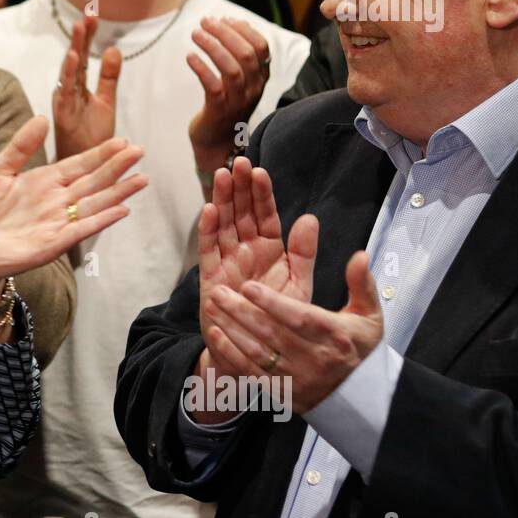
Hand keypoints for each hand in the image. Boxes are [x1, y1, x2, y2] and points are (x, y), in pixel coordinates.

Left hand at [0, 115, 147, 291]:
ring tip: (142, 179)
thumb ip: (21, 146)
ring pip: (95, 204)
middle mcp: (56, 201)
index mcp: (44, 182)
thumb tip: (43, 118)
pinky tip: (121, 210)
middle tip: (139, 151)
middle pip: (93, 181)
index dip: (100, 153)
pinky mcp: (53, 243)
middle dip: (116, 167)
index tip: (122, 141)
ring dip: (118, 192)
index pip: (79, 164)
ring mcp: (57, 222)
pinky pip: (82, 229)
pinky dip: (102, 220)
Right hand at [53, 16, 120, 159]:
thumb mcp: (105, 102)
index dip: (88, 35)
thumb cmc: (91, 136)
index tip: (93, 12)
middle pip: (75, 57)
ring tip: (80, 26)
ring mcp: (64, 101)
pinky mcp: (64, 113)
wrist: (86, 168)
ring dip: (74, 47)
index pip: (83, 55)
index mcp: (78, 86)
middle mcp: (68, 90)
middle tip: (88, 11)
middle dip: (82, 35)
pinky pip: (66, 90)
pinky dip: (68, 72)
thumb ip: (109, 76)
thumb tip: (113, 48)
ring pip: (69, 70)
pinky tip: (73, 55)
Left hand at [187, 17, 270, 173]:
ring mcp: (237, 101)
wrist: (217, 144)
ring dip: (212, 47)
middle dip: (224, 33)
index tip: (224, 19)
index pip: (261, 47)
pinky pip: (213, 86)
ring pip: (231, 68)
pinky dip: (201, 68)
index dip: (243, 29)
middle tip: (204, 22)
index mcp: (260, 79)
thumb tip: (229, 22)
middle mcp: (253, 89)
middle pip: (245, 54)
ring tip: (195, 34)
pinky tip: (189, 57)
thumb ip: (238, 55)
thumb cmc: (225, 106)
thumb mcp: (238, 81)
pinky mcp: (219, 111)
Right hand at [192, 159, 315, 421]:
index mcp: (270, 250)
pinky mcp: (212, 278)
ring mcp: (228, 262)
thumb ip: (304, 253)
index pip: (265, 215)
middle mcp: (246, 251)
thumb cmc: (281, 320)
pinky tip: (210, 209)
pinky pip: (209, 250)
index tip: (259, 170)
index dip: (262, 193)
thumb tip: (309, 218)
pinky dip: (208, 229)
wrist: (258, 355)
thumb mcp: (300, 284)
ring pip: (224, 224)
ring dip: (222, 200)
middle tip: (238, 162)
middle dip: (239, 187)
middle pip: (242, 213)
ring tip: (222, 176)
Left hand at [205, 250, 384, 413]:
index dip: (272, 303)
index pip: (299, 318)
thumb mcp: (370, 315)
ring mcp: (297, 378)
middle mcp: (314, 358)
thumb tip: (359, 255)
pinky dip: (232, 354)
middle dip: (241, 312)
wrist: (359, 396)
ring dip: (231, 329)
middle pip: (272, 333)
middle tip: (218, 292)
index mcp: (334, 336)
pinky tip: (215, 336)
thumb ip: (361, 284)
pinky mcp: (282, 391)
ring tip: (211, 308)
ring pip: (257, 352)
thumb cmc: (359, 348)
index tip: (248, 287)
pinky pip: (252, 373)